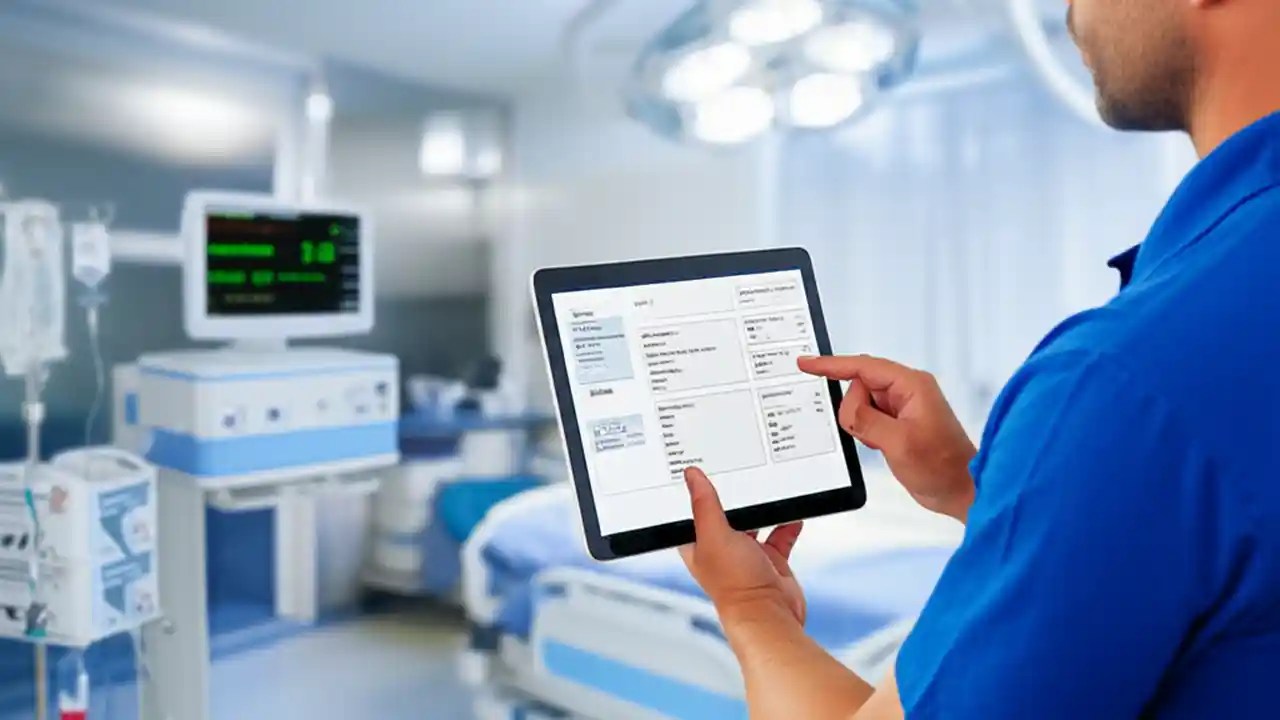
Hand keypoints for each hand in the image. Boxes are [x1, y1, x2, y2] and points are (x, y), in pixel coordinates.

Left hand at [679, 467, 805, 625]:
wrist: (770, 615)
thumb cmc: (734, 586)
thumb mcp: (714, 534)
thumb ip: (704, 504)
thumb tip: (692, 476)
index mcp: (699, 545)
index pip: (692, 514)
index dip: (693, 496)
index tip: (698, 472)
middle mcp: (722, 550)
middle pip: (726, 516)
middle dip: (733, 499)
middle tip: (738, 475)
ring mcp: (748, 556)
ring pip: (755, 524)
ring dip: (762, 510)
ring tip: (767, 491)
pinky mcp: (771, 561)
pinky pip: (780, 536)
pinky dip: (787, 524)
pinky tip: (791, 513)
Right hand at [800, 355, 977, 522]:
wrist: (960, 491)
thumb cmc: (941, 467)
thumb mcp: (899, 443)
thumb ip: (867, 420)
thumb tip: (847, 408)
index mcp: (911, 385)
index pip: (863, 367)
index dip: (831, 365)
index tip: (806, 363)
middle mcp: (906, 391)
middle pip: (859, 387)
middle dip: (854, 410)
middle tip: (870, 436)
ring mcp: (902, 408)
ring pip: (861, 404)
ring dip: (861, 424)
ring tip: (881, 444)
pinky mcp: (897, 424)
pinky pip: (868, 418)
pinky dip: (865, 431)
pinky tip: (879, 446)